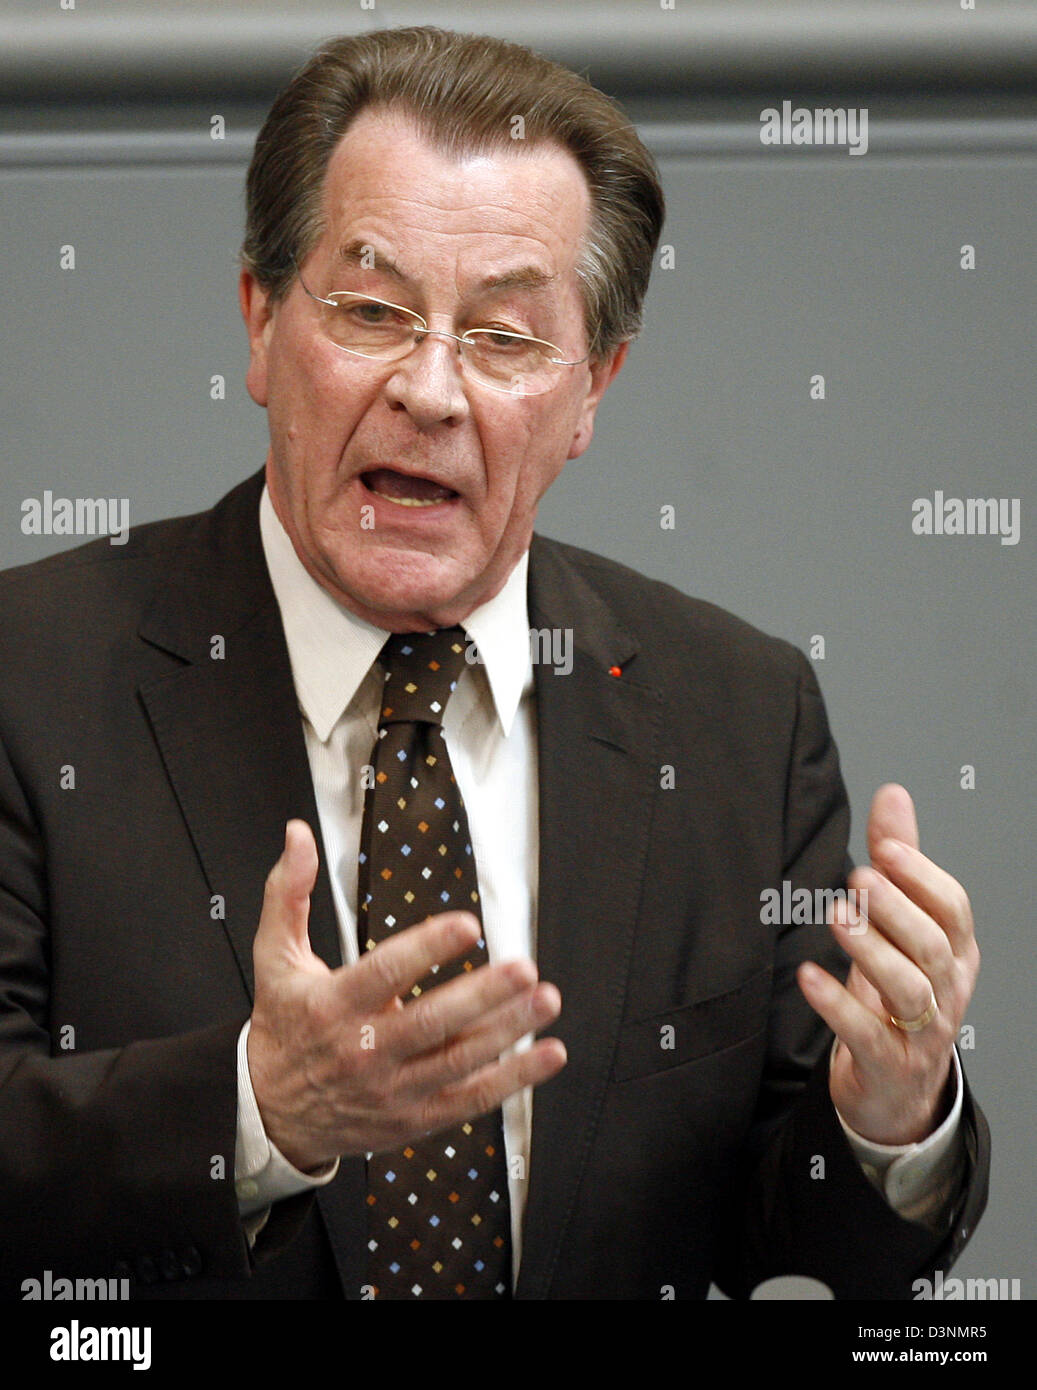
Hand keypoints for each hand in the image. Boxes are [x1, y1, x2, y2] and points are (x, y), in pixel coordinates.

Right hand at [247, 819, 565, 1171]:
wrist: (271, 1112)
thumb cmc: (283, 1026)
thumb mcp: (275, 957)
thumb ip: (289, 892)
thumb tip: (297, 834)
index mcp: (333, 1005)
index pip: (384, 973)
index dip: (427, 949)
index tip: (467, 925)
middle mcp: (365, 1050)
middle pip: (431, 1022)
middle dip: (482, 995)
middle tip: (523, 968)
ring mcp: (393, 1089)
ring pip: (458, 1060)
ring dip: (508, 1031)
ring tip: (544, 1000)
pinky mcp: (415, 1117)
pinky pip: (471, 1099)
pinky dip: (514, 1079)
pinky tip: (548, 1053)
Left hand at [797, 784, 978, 1144]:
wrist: (896, 1088)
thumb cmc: (898, 995)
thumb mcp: (902, 924)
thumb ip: (898, 861)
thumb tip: (892, 795)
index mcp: (954, 952)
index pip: (953, 910)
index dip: (922, 877)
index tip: (886, 847)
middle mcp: (946, 991)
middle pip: (933, 947)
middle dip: (898, 909)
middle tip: (859, 876)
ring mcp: (921, 1033)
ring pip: (910, 991)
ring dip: (873, 952)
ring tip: (837, 917)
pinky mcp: (887, 1065)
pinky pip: (868, 1036)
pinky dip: (838, 1006)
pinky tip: (810, 977)